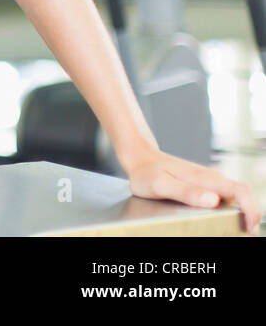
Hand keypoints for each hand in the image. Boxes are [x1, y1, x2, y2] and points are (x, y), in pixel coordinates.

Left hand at [125, 146, 259, 233]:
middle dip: (249, 215)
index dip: (251, 210)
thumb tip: (213, 200)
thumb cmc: (147, 173)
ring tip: (233, 229)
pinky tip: (219, 220)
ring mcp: (209, 181)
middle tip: (245, 233)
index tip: (250, 227)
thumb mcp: (160, 184)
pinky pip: (223, 197)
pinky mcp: (204, 185)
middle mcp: (211, 178)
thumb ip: (185, 192)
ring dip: (240, 213)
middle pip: (242, 195)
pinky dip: (229, 210)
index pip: (241, 191)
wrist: (140, 159)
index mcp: (205, 178)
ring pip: (234, 197)